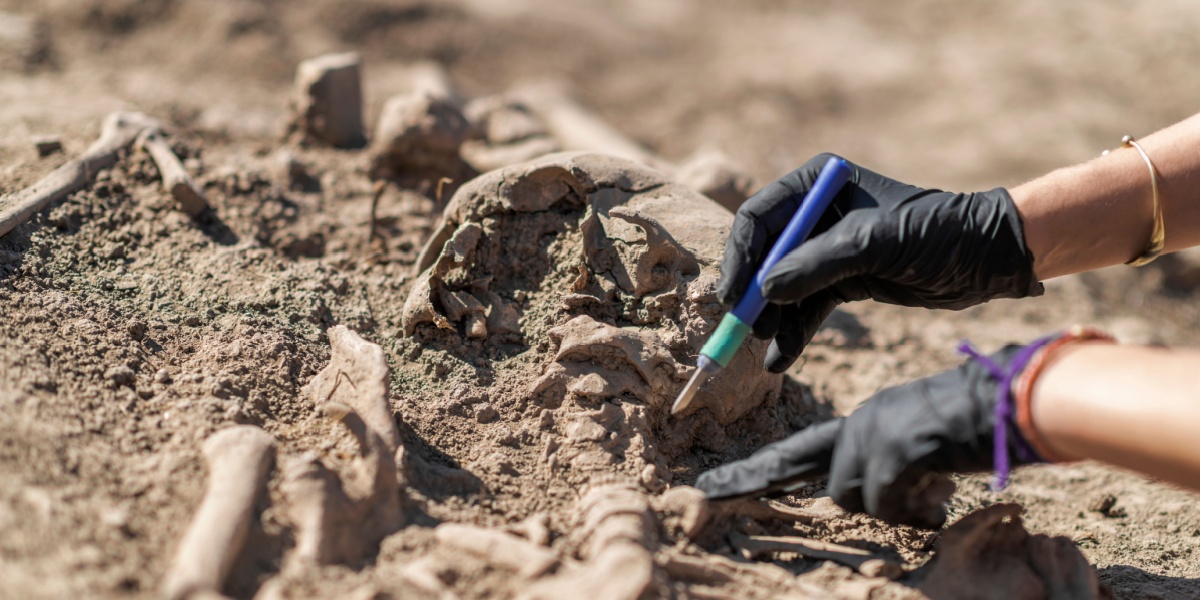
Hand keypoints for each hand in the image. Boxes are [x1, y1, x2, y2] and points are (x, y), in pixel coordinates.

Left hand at [694, 345, 1032, 528]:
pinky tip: (943, 495)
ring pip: (851, 496)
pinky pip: (885, 503)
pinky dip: (915, 510)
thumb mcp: (924, 446)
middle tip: (706, 491)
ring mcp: (873, 433)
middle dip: (750, 479)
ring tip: (934, 489)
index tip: (716, 484)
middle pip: (801, 464)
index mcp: (867, 419)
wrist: (1017, 397)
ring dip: (891, 507)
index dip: (759, 471)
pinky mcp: (893, 450)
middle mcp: (861, 421)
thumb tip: (874, 498)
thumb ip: (891, 470)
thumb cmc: (982, 422)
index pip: (800, 449)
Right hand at [718, 153, 1042, 372]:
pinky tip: (781, 359)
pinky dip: (794, 333)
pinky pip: (807, 308)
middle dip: (753, 293)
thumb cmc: (937, 233)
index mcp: (818, 185)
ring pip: (783, 288)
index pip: (759, 218)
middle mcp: (816, 215)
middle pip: (764, 255)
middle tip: (744, 327)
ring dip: (772, 318)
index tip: (734, 295)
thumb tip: (765, 292)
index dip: (740, 257)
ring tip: (766, 346)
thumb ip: (816, 265)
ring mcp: (828, 250)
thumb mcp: (874, 244)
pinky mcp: (844, 281)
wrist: (989, 259)